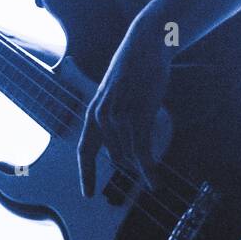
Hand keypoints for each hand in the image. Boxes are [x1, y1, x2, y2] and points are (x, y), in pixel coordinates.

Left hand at [77, 19, 173, 196]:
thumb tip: (122, 141)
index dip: (86, 174)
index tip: (88, 194)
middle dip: (130, 166)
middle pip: (115, 157)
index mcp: (93, 112)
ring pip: (131, 155)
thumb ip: (113, 116)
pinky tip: (155, 180)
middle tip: (145, 170)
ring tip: (154, 182)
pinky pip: (143, 152)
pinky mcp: (138, 115)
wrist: (145, 45)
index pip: (85, 150)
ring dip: (143, 170)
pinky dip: (149, 170)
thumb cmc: (134, 69)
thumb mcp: (115, 93)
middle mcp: (101, 116)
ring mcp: (119, 116)